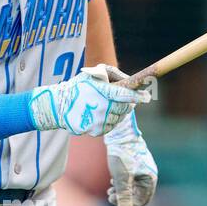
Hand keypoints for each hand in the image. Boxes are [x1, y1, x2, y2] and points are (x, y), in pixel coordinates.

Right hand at [28, 64, 148, 138]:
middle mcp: (103, 107)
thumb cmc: (79, 86)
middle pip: (125, 108)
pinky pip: (110, 126)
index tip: (147, 97)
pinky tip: (99, 114)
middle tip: (124, 100)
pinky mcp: (96, 131)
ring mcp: (99, 121)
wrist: (59, 106)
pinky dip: (108, 121)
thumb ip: (114, 74)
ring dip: (117, 112)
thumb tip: (131, 81)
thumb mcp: (94, 74)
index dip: (139, 97)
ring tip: (105, 106)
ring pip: (119, 118)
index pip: (126, 95)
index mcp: (103, 92)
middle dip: (127, 104)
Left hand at [105, 111, 157, 205]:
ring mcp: (142, 169)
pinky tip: (112, 182)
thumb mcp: (121, 177)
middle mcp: (149, 174)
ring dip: (121, 191)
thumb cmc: (122, 155)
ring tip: (109, 190)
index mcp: (150, 178)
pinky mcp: (135, 164)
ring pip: (133, 187)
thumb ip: (124, 194)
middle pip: (138, 194)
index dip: (130, 205)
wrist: (119, 133)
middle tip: (109, 196)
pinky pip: (130, 179)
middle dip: (123, 198)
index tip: (116, 203)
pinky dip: (121, 183)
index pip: (143, 200)